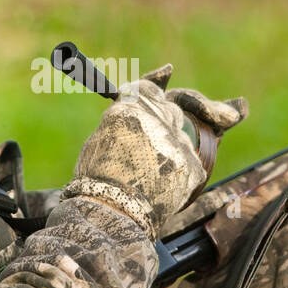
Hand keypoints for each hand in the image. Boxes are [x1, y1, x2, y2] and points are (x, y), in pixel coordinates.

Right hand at [63, 64, 247, 237]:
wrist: (109, 215)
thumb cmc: (96, 181)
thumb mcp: (99, 139)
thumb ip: (122, 118)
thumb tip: (134, 109)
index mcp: (127, 111)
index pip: (148, 87)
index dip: (157, 80)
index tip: (167, 72)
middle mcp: (155, 121)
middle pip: (171, 110)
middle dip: (164, 121)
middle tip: (152, 142)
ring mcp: (176, 144)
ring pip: (182, 137)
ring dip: (172, 150)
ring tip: (151, 174)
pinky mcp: (192, 167)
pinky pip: (190, 163)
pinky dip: (180, 173)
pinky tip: (163, 187)